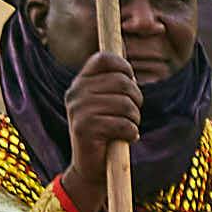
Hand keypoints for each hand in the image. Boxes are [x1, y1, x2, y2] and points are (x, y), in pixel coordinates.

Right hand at [64, 47, 145, 178]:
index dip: (124, 68)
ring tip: (126, 128)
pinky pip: (122, 123)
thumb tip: (128, 42)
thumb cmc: (107, 131)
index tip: (129, 84)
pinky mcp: (84, 128)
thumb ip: (115, 78)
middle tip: (131, 114)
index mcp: (80, 83)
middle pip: (122, 81)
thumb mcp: (109, 101)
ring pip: (125, 103)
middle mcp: (75, 93)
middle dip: (136, 99)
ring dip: (134, 119)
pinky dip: (130, 133)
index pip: (105, 58)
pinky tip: (123, 139)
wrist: (91, 169)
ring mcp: (78, 110)